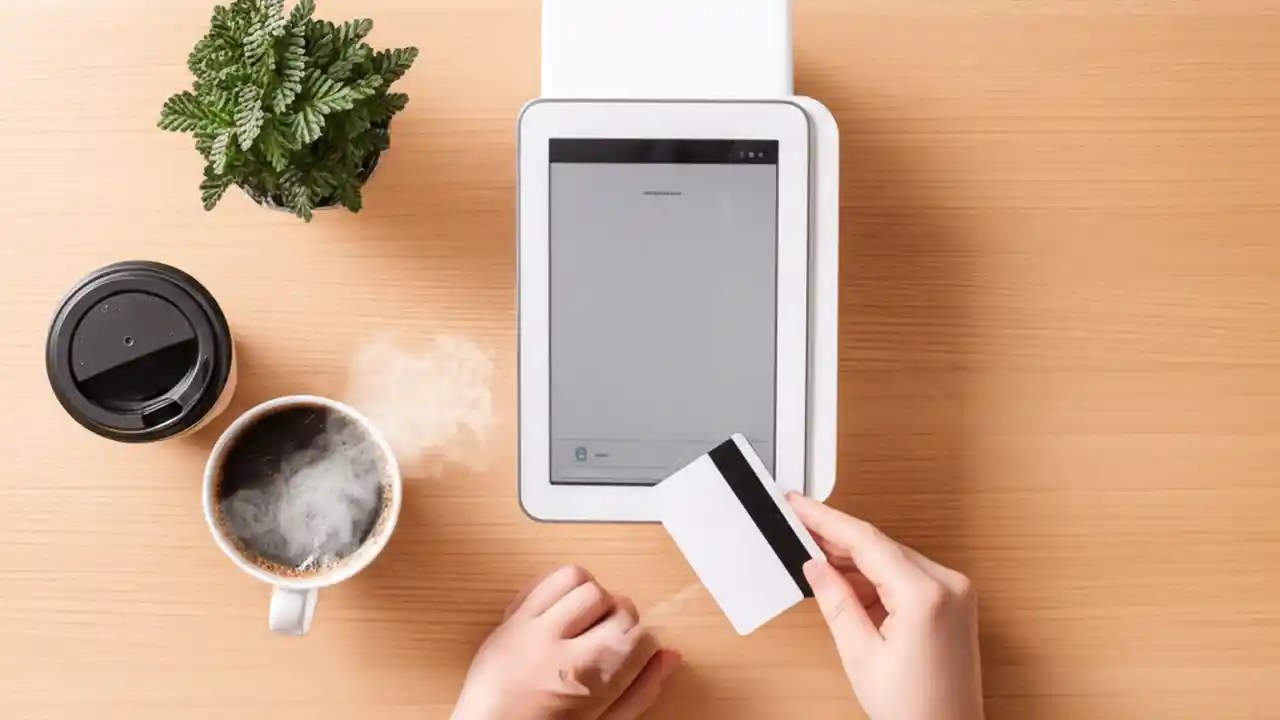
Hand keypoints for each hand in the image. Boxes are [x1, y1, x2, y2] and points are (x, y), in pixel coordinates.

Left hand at [452, 565, 680, 719]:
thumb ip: (639, 692)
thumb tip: (669, 657)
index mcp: (584, 680)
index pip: (639, 636)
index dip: (643, 645)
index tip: (634, 655)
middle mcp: (556, 647)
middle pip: (615, 603)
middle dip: (621, 620)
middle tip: (607, 644)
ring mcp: (529, 628)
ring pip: (581, 580)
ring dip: (592, 597)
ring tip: (585, 625)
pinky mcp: (509, 618)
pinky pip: (543, 579)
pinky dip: (560, 586)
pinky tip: (563, 612)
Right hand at [787, 494, 983, 719]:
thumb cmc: (915, 710)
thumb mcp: (860, 654)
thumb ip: (836, 601)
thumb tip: (815, 566)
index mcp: (925, 595)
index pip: (867, 541)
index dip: (827, 519)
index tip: (800, 506)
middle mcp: (949, 585)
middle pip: (880, 546)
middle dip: (837, 540)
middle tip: (798, 529)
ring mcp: (956, 591)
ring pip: (892, 558)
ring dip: (855, 560)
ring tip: (817, 562)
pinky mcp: (954, 601)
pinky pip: (908, 574)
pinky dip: (876, 576)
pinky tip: (848, 582)